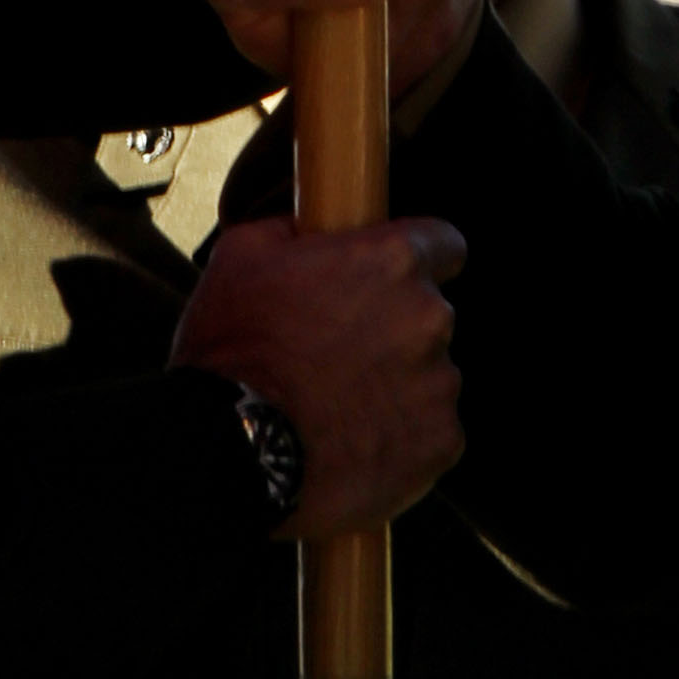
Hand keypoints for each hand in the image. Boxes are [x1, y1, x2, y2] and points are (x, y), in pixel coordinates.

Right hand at [171, 212, 466, 531]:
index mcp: (392, 261)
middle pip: (428, 315)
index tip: (390, 280)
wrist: (234, 452)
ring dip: (394, 385)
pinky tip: (351, 441)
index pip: (444, 243)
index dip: (417, 260)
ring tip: (336, 405)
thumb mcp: (241, 257)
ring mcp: (439, 384)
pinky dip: (398, 436)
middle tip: (337, 354)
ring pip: (429, 376)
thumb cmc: (234, 352)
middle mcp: (429, 317)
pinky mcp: (440, 442)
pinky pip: (428, 431)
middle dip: (392, 330)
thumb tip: (307, 227)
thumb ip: (292, 229)